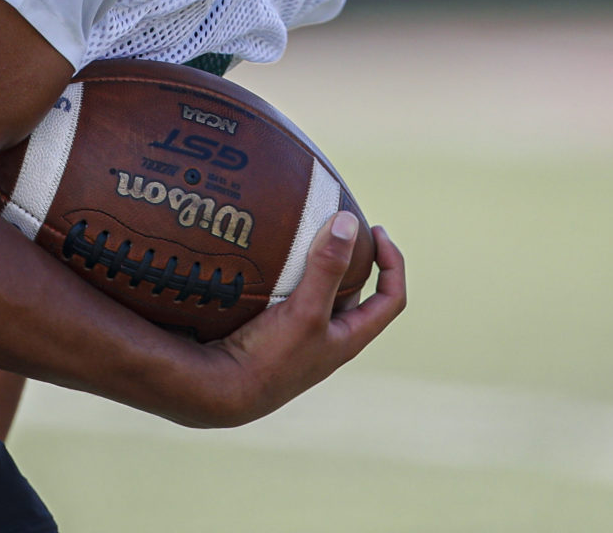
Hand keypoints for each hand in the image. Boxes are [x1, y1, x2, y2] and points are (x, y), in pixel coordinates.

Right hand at [189, 212, 405, 427]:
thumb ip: (327, 268)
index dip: (392, 263)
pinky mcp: (270, 332)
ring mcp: (298, 336)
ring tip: (300, 234)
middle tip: (333, 226)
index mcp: (350, 338)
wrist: (220, 390)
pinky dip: (284, 274)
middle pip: (353, 292)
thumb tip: (347, 222)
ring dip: (312, 264)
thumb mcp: (306, 311)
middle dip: (348, 257)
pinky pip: (286, 296)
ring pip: (315, 292)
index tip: (375, 231)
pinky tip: (268, 257)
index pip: (391, 298)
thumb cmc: (270, 358)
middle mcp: (328, 338)